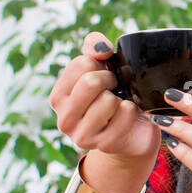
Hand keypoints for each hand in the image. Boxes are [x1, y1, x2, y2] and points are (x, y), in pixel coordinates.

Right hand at [50, 33, 159, 169]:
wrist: (133, 133)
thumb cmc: (114, 96)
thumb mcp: (102, 70)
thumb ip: (96, 48)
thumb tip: (100, 48)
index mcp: (58, 97)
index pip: (79, 65)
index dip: (100, 64)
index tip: (105, 73)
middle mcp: (64, 119)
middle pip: (91, 82)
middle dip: (110, 79)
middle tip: (116, 86)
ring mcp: (83, 135)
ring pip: (108, 100)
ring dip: (121, 97)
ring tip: (120, 103)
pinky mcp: (105, 144)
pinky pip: (125, 114)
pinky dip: (132, 109)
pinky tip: (129, 114)